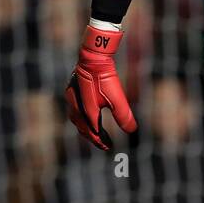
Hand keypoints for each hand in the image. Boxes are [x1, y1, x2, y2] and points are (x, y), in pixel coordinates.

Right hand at [64, 23, 136, 150]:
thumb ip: (123, 115)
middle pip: (82, 127)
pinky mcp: (72, 89)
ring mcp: (71, 97)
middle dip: (93, 137)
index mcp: (84, 110)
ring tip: (97, 134)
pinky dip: (83, 117)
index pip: (92, 131)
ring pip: (77, 119)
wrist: (94, 55)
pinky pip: (76, 109)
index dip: (101, 141)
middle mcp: (74, 106)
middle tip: (104, 144)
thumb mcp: (117, 98)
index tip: (109, 147)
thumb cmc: (105, 77)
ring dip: (86, 128)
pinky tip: (90, 117)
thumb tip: (132, 130)